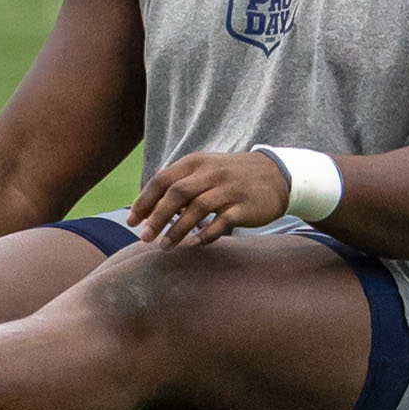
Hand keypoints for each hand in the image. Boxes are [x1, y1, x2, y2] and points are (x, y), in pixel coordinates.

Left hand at [128, 150, 290, 248]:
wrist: (276, 175)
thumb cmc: (232, 176)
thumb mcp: (205, 169)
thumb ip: (179, 183)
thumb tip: (147, 205)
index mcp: (196, 163)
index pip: (162, 180)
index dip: (144, 201)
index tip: (131, 221)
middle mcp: (211, 173)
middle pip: (176, 193)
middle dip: (156, 217)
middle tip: (144, 237)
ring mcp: (229, 189)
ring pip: (196, 209)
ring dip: (177, 230)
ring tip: (164, 246)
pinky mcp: (244, 206)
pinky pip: (221, 222)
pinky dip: (205, 234)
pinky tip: (193, 245)